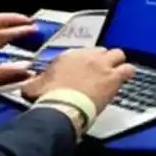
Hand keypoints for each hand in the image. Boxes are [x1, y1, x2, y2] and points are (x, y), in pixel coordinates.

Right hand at [20, 47, 134, 113]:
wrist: (63, 105)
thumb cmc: (48, 97)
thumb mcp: (34, 87)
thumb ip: (33, 83)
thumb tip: (27, 86)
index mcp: (67, 56)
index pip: (81, 53)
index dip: (85, 62)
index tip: (85, 70)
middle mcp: (87, 56)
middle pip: (101, 51)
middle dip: (103, 59)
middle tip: (102, 70)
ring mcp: (102, 65)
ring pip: (118, 54)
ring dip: (118, 63)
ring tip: (118, 71)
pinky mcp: (114, 77)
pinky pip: (128, 68)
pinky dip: (128, 72)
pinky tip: (128, 77)